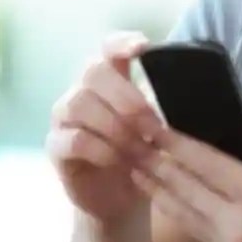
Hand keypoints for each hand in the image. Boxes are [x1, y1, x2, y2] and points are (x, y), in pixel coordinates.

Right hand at [46, 32, 163, 224]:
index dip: (122, 42)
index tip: (143, 48)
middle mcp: (82, 91)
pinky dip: (100, 149)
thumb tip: (184, 93)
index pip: (108, 47)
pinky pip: (72, 138)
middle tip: (153, 126)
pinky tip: (119, 161)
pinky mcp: (56, 147)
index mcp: (110, 79)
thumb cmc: (142, 154)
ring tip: (139, 148)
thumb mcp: (157, 127)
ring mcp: (64, 117)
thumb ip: (162, 105)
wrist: (122, 199)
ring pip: (79, 103)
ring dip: (114, 125)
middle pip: (93, 71)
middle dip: (126, 97)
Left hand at [131, 110, 241, 241]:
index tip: (153, 122)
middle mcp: (240, 226)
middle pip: (184, 187)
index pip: (206, 165)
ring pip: (181, 211)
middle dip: (155, 159)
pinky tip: (157, 188)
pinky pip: (192, 227)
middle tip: (129, 135)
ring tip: (131, 159)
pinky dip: (169, 205)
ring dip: (154, 184)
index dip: (175, 143)